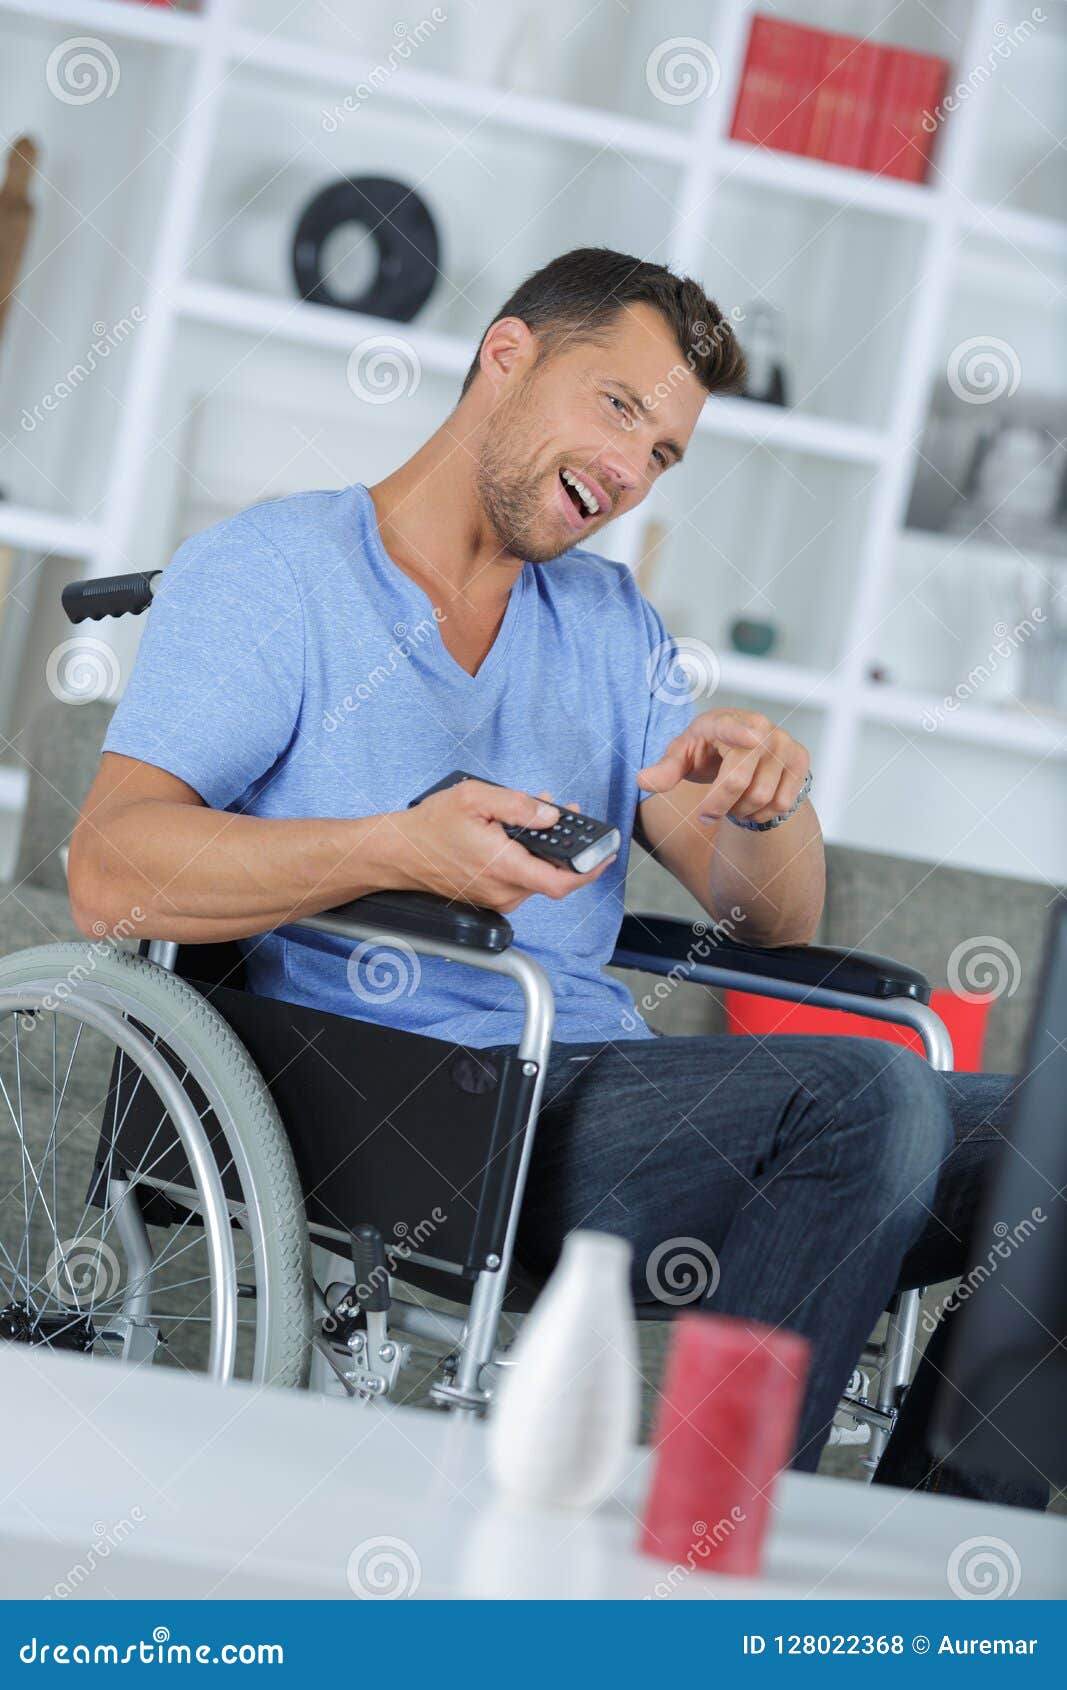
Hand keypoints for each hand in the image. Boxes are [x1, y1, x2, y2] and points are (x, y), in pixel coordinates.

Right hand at [394, 781, 614, 912]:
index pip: (561, 882)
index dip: (590, 870)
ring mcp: (497, 898)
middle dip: (565, 845)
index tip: (606, 854)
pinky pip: (520, 879)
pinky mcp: (491, 898)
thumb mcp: (474, 799)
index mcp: (504, 867)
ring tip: (536, 818)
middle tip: (567, 815)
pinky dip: (526, 858)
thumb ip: (517, 805)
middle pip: (552, 874)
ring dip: (543, 850)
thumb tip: (550, 815)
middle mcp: (504, 890)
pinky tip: (517, 836)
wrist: (398, 854)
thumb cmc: (430, 827)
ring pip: (536, 876)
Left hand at [637, 708, 810, 825]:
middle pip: (738, 780)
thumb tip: (643, 781)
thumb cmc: (708, 750)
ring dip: (740, 812)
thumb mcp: (683, 756)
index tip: (749, 737)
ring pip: (762, 797)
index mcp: (723, 721)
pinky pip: (782, 803)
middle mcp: (759, 727)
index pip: (730, 726)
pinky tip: (752, 804)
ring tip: (730, 804)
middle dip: (717, 806)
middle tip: (705, 815)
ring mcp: (782, 743)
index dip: (739, 732)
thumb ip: (665, 770)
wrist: (746, 746)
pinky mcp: (799, 759)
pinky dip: (763, 814)